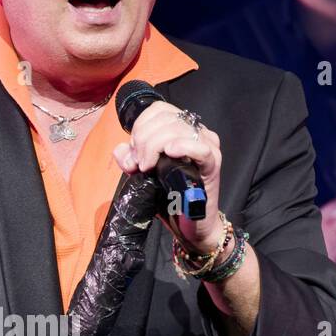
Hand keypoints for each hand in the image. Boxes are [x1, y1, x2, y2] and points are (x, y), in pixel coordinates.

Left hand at [112, 101, 223, 251]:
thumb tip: (122, 150)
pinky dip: (182, 146)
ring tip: (148, 167)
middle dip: (144, 138)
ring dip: (155, 145)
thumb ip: (130, 160)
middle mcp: (196, 132)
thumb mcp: (143, 176)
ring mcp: (207, 146)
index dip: (142, 125)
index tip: (135, 151)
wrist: (189, 225)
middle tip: (139, 163)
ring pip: (178, 129)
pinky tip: (169, 153)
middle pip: (166, 119)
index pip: (159, 110)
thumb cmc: (170, 198)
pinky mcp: (213, 164)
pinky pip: (200, 147)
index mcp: (181, 129)